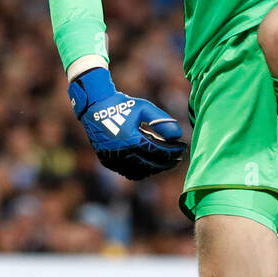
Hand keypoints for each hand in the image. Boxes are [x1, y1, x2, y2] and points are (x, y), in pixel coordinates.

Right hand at [68, 67, 185, 179]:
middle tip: (178, 158)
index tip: (182, 148)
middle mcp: (122, 153)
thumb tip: (178, 135)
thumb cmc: (122, 105)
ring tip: (165, 161)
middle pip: (151, 164)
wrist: (95, 106)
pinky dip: (141, 170)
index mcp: (132, 140)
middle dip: (167, 162)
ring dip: (155, 168)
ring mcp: (113, 159)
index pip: (159, 152)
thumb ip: (162, 121)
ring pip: (140, 172)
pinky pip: (128, 172)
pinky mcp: (107, 161)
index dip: (173, 152)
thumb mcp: (144, 108)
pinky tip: (150, 164)